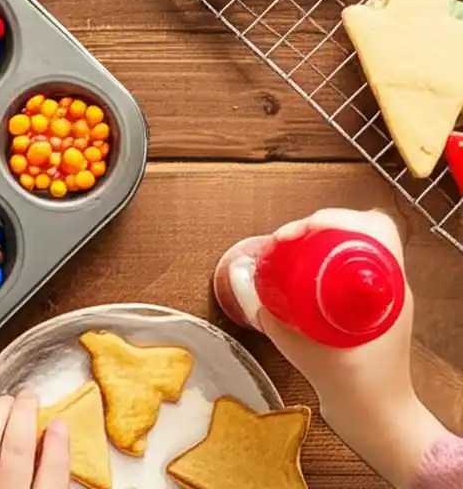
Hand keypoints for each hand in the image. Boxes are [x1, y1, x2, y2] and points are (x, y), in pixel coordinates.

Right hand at [221, 208, 444, 487]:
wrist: (376, 417)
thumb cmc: (350, 385)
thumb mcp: (303, 347)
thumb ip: (270, 315)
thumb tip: (243, 284)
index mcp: (386, 287)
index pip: (372, 227)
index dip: (331, 218)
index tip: (295, 234)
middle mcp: (392, 283)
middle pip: (360, 228)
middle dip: (318, 224)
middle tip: (284, 240)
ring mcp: (386, 294)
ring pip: (356, 245)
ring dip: (322, 239)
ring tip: (287, 251)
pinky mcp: (373, 306)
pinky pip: (352, 266)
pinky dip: (326, 259)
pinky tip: (300, 273)